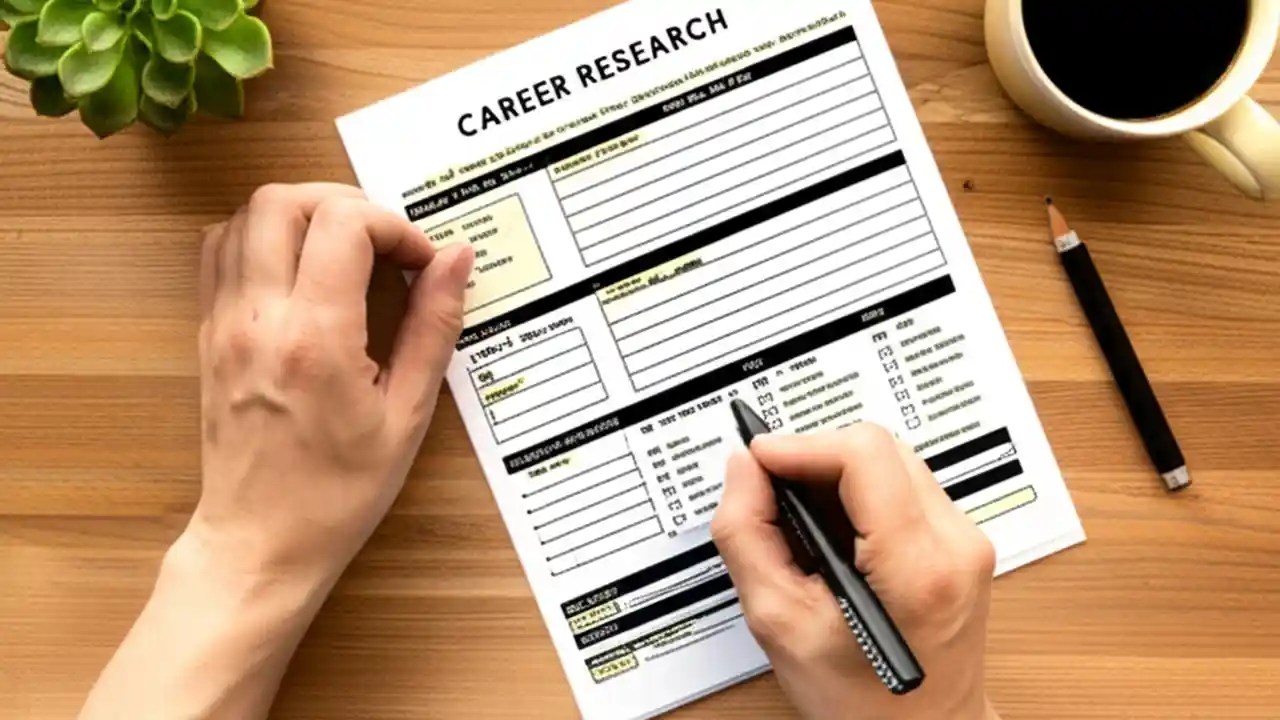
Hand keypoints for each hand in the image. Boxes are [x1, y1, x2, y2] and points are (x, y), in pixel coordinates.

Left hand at [188, 182, 473, 590]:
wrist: (260, 541)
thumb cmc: (337, 492)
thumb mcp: (407, 416)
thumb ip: (433, 328)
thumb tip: (455, 261)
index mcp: (316, 340)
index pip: (344, 224)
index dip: (394, 226)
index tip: (420, 262)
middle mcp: (260, 319)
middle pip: (284, 200)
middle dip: (345, 203)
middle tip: (383, 242)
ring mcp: (224, 323)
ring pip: (245, 215)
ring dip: (301, 213)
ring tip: (344, 250)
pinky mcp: (208, 332)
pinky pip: (219, 249)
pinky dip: (261, 236)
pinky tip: (301, 267)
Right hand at [711, 424, 999, 719]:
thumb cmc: (863, 703)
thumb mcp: (781, 624)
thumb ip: (749, 536)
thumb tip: (743, 471)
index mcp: (919, 567)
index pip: (863, 455)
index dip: (801, 445)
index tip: (759, 459)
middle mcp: (955, 543)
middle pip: (877, 448)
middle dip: (814, 459)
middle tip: (772, 494)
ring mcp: (965, 539)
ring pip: (889, 460)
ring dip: (835, 476)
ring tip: (801, 522)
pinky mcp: (960, 540)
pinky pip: (902, 485)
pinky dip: (858, 495)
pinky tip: (833, 534)